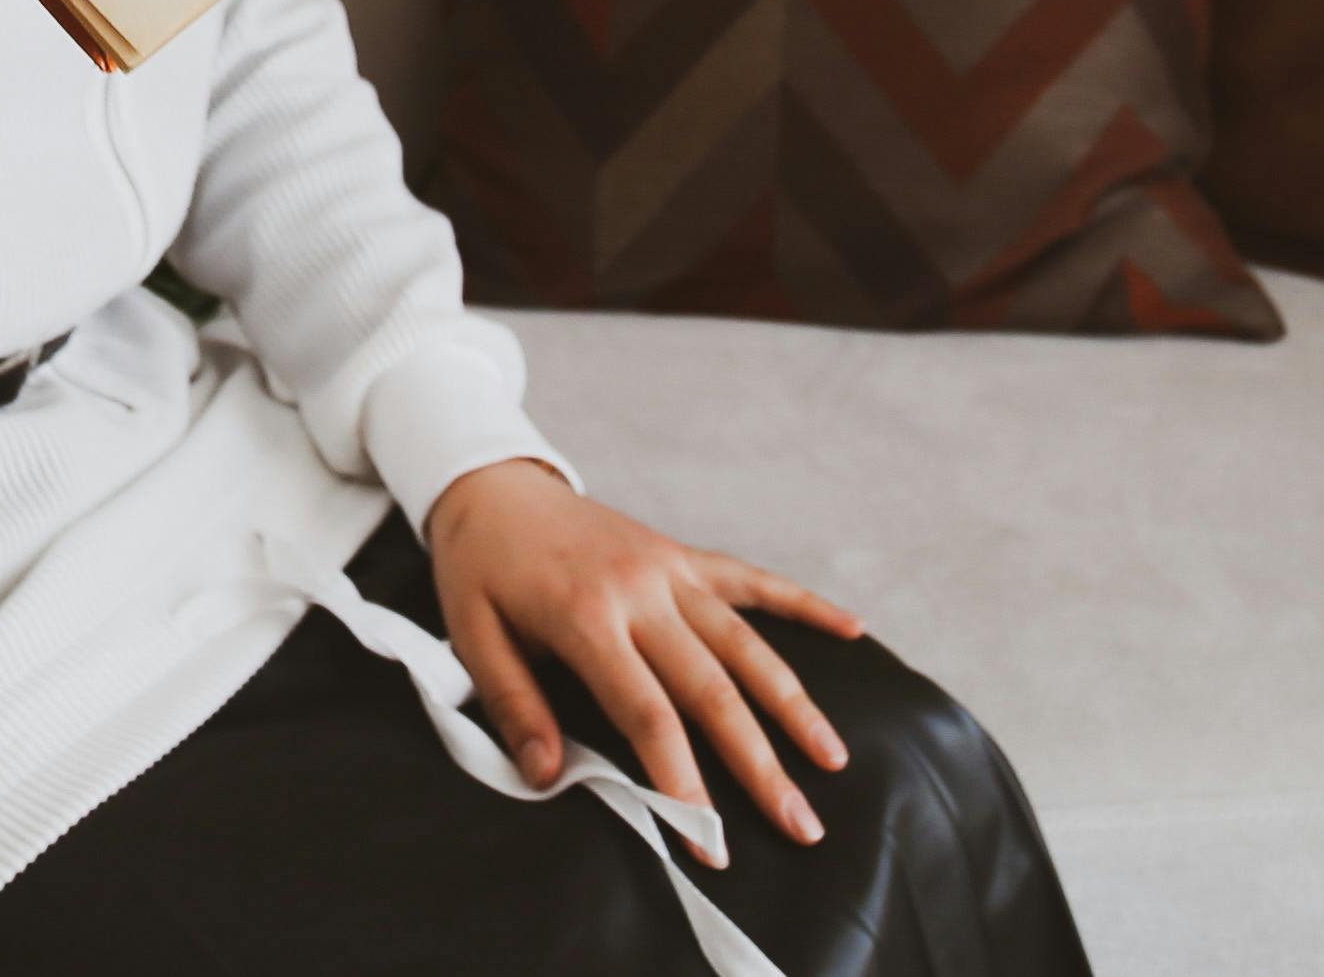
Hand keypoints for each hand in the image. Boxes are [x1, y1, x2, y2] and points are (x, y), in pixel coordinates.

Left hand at [424, 457, 864, 847]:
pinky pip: (750, 579)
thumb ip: (513, 704)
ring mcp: (667, 568)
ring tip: (833, 760)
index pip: (647, 715)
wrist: (490, 481)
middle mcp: (639, 591)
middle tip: (802, 826)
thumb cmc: (479, 566)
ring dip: (793, 703)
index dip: (682, 784)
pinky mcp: (680, 554)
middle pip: (712, 689)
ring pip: (745, 642)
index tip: (709, 843)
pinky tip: (851, 627)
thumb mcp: (472, 634)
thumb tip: (549, 777)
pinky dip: (802, 602)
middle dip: (760, 763)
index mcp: (586, 616)